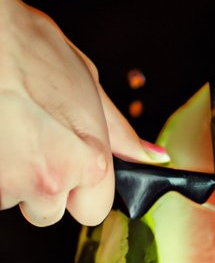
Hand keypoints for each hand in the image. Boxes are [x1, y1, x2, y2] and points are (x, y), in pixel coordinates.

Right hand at [0, 0, 168, 226]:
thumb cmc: (31, 51)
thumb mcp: (91, 88)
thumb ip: (121, 135)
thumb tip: (152, 156)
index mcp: (89, 160)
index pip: (94, 211)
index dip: (84, 191)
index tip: (77, 170)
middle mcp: (49, 180)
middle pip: (50, 211)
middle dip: (45, 187)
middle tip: (38, 144)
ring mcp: (6, 185)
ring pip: (15, 199)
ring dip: (14, 176)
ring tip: (13, 132)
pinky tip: (0, 137)